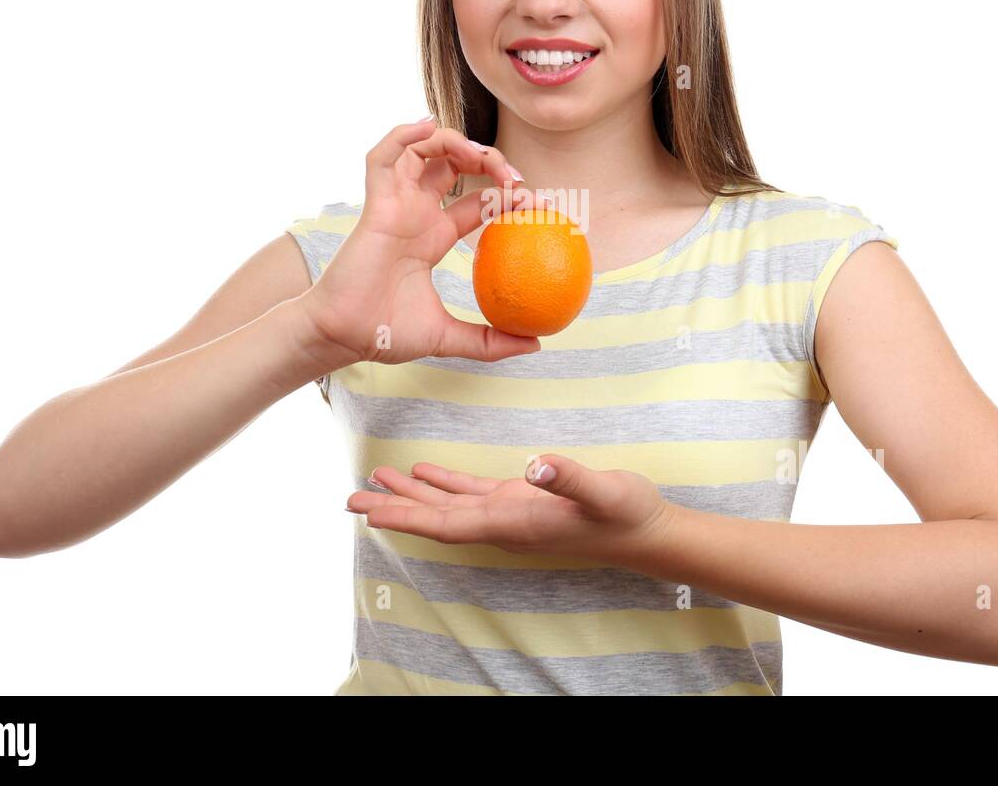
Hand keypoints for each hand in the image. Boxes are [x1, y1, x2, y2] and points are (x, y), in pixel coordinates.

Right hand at [300, 117, 550, 367]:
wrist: (344, 337)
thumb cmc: (385, 335)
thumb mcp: (449, 338)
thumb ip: (489, 342)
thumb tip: (535, 344)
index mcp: (433, 237)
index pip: (477, 201)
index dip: (507, 196)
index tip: (538, 204)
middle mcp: (416, 213)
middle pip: (455, 165)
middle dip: (489, 160)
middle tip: (516, 178)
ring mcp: (395, 204)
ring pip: (424, 150)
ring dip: (457, 143)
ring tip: (484, 158)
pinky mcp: (375, 203)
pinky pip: (383, 157)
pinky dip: (402, 134)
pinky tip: (428, 127)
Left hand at [346, 454, 678, 568]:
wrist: (648, 531)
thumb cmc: (627, 513)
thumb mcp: (603, 491)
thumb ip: (569, 478)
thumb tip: (536, 465)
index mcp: (514, 521)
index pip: (448, 523)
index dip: (407, 518)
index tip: (369, 515)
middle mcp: (503, 523)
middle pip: (436, 518)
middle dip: (393, 509)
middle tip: (349, 501)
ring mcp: (510, 513)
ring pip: (447, 505)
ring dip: (411, 494)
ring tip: (374, 482)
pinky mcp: (520, 501)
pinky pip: (471, 495)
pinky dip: (443, 483)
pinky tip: (423, 472)